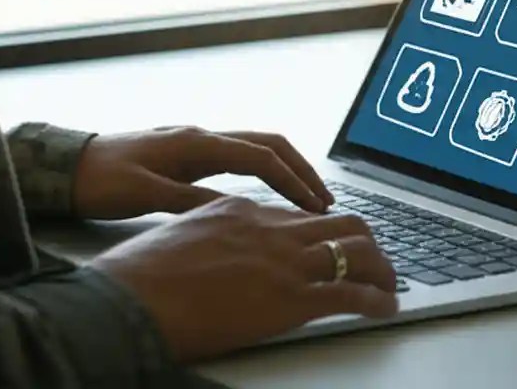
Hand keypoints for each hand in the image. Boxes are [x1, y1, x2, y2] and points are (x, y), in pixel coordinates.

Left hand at [72, 126, 333, 218]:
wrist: (62, 167)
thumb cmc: (99, 180)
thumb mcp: (144, 195)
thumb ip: (190, 202)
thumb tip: (236, 213)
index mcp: (195, 143)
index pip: (260, 157)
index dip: (293, 181)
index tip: (315, 208)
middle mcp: (200, 137)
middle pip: (266, 145)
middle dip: (300, 170)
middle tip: (324, 202)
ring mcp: (193, 144)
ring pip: (254, 149)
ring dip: (284, 171)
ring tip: (305, 200)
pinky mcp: (185, 155)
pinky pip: (237, 159)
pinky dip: (262, 174)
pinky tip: (266, 197)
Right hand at [91, 196, 397, 360]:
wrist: (126, 302)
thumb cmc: (136, 280)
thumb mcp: (177, 240)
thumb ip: (208, 240)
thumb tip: (217, 260)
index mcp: (239, 210)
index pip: (296, 215)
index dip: (319, 231)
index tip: (328, 245)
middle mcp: (268, 227)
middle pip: (337, 221)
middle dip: (363, 240)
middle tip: (374, 259)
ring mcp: (282, 261)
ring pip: (354, 250)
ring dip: (380, 267)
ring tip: (389, 282)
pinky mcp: (290, 299)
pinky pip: (351, 295)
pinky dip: (377, 300)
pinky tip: (386, 307)